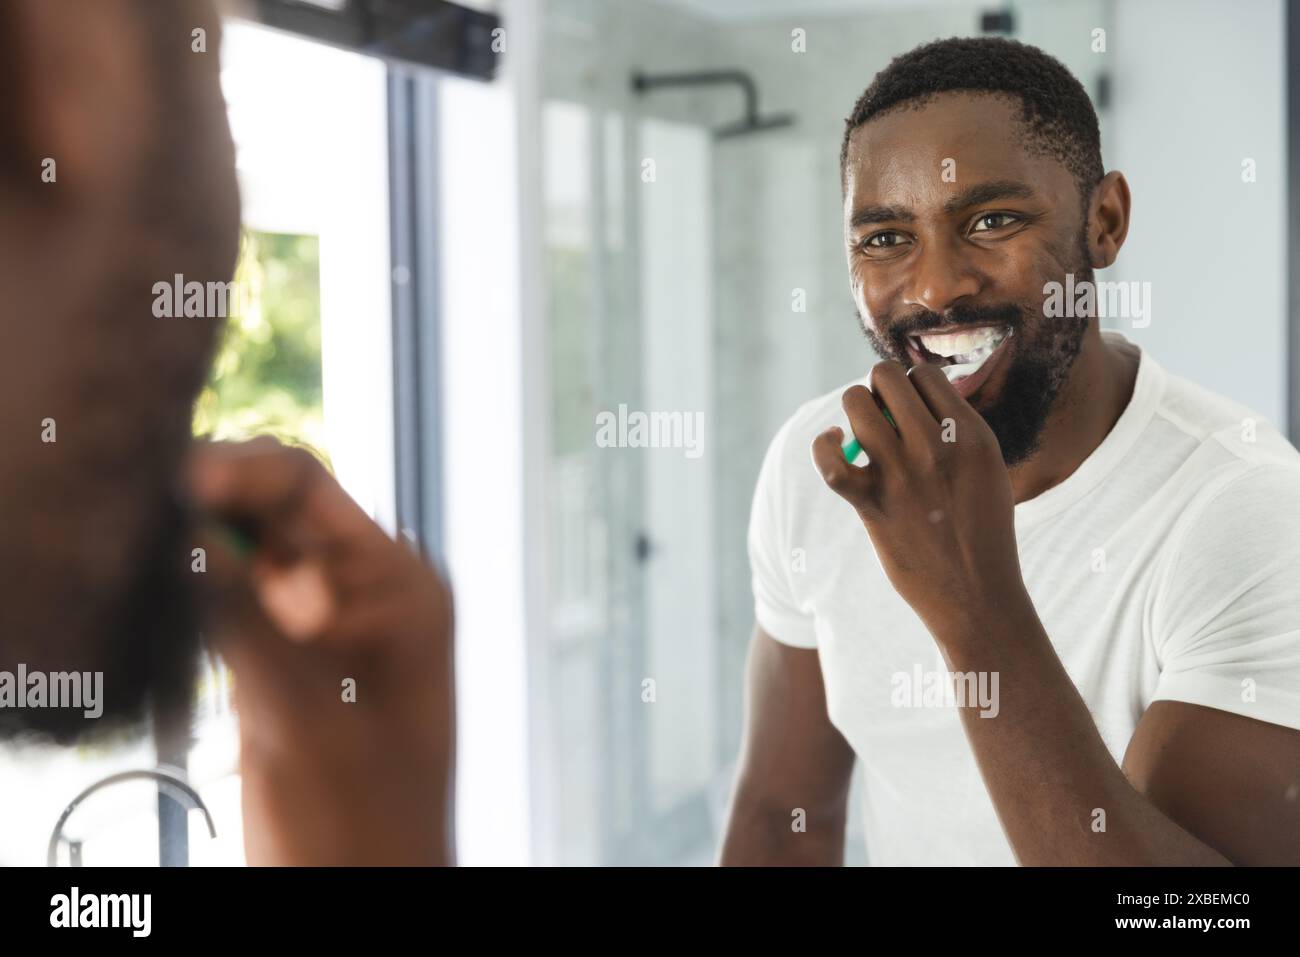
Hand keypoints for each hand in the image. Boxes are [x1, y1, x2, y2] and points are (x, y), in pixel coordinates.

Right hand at [187, 437, 454, 864]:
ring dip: (202, 552)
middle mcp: (368, 588)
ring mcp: (330, 621)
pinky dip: (203, 595)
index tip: (171, 484)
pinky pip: (240, 599)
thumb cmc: (366, 822)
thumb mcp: (305, 720)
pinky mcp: (293, 657)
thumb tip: (193, 536)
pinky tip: (171, 600)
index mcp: (400, 583)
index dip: (236, 472)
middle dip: (210, 509)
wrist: (373, 889)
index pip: (308, 487)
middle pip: (275, 510)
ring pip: (249, 553)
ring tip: (155, 564)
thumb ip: (250, 626)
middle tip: (146, 528)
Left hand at [811, 360, 1027, 641]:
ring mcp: (903, 475)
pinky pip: (830, 461)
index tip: (911, 409)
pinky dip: (822, 446)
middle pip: (887, 377)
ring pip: (856, 403)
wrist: (978, 594)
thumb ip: (959, 429)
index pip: (926, 375)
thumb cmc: (981, 530)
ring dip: (854, 409)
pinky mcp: (874, 504)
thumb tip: (923, 393)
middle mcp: (937, 447)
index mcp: (971, 434)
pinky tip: (832, 442)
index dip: (912, 385)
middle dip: (879, 389)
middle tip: (884, 416)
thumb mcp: (987, 468)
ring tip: (861, 429)